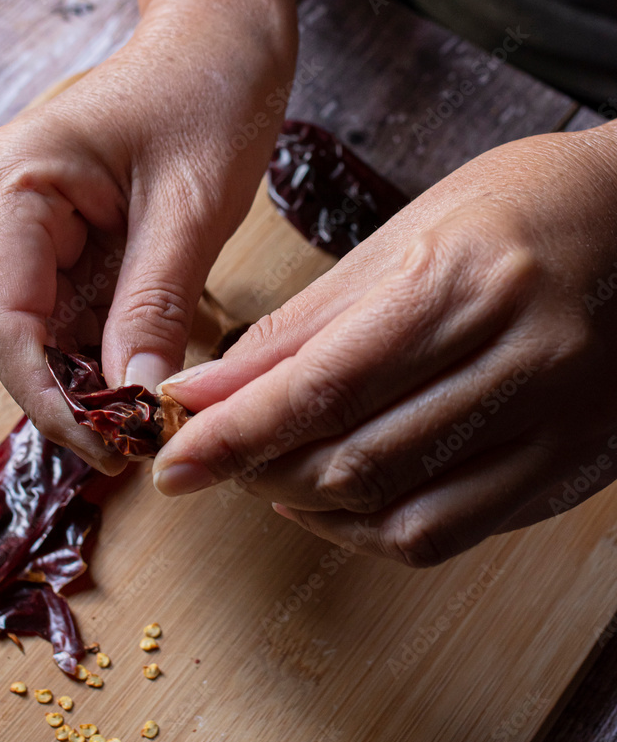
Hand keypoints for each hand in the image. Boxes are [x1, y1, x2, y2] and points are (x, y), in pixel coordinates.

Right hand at [0, 0, 296, 472]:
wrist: (223, 37)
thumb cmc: (210, 91)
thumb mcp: (191, 208)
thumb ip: (155, 305)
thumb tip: (135, 399)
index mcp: (17, 184)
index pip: (6, 320)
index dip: (50, 398)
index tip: (108, 448)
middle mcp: (7, 207)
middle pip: (19, 334)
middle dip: (75, 396)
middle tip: (139, 446)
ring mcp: (34, 223)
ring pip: (49, 332)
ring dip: (95, 379)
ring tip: (152, 420)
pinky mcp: (69, 236)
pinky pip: (79, 311)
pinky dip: (113, 349)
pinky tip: (152, 374)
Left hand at [152, 126, 616, 564]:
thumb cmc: (516, 207)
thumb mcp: (402, 239)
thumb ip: (304, 325)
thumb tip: (211, 386)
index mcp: (459, 282)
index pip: (322, 385)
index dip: (234, 434)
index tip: (172, 461)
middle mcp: (514, 359)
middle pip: (354, 459)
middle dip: (261, 471)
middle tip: (214, 457)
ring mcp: (553, 423)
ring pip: (398, 512)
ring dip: (310, 507)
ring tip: (268, 474)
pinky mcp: (568, 468)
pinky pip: (450, 534)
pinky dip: (372, 530)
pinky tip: (337, 500)